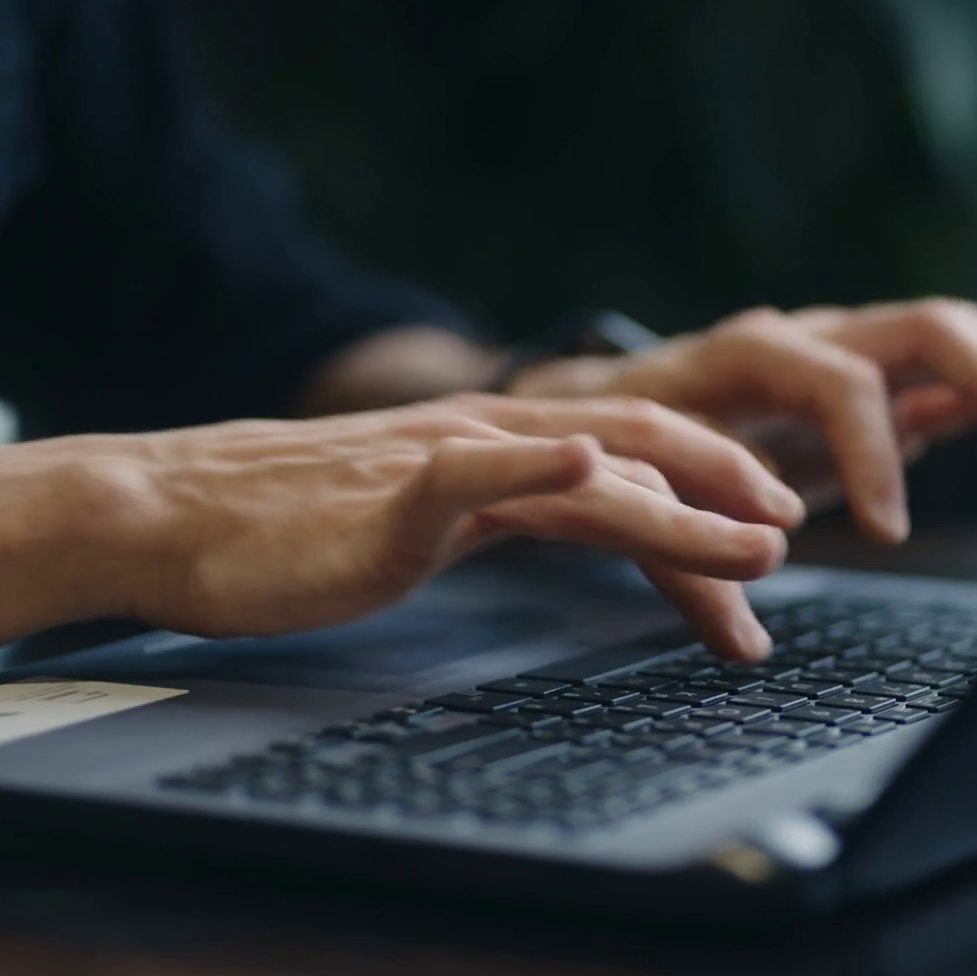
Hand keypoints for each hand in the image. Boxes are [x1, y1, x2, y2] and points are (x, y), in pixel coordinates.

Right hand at [90, 394, 802, 661]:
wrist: (177, 515)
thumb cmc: (293, 531)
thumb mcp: (426, 520)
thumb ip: (504, 513)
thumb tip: (578, 523)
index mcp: (498, 446)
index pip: (633, 452)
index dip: (713, 482)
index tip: (777, 523)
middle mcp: (489, 439)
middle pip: (641, 442)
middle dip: (732, 482)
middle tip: (799, 527)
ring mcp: (444, 462)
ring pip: (590, 467)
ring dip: (686, 502)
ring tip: (760, 536)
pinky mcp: (394, 496)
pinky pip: (477, 471)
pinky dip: (544, 465)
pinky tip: (593, 465)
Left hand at [509, 300, 976, 542]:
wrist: (612, 400)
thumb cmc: (630, 445)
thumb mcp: (643, 499)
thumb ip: (690, 562)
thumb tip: (744, 642)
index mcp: (750, 356)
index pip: (833, 381)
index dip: (867, 452)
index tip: (884, 533)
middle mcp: (812, 337)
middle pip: (924, 327)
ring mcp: (854, 352)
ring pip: (956, 342)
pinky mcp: (881, 380)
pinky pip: (957, 375)